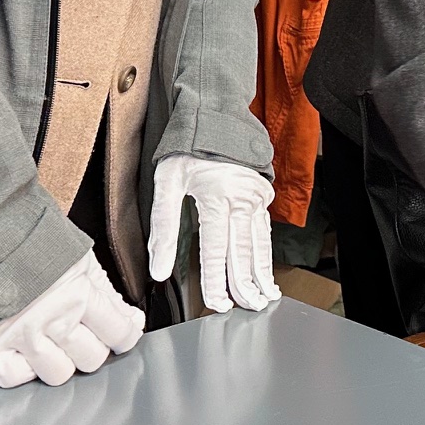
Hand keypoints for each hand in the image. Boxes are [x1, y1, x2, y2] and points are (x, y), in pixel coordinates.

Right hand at [0, 254, 143, 388]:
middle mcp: (51, 320)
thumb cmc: (29, 242)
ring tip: (53, 340)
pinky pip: (15, 378)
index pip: (119, 334)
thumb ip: (107, 294)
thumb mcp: (79, 260)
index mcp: (78, 295)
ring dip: (60, 360)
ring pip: (58, 374)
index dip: (124, 335)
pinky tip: (26, 350)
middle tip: (81, 331)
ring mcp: (21, 337)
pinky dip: (22, 369)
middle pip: (91, 360)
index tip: (120, 334)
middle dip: (92, 346)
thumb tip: (131, 321)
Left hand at [149, 154, 280, 313]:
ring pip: (260, 244)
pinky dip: (266, 254)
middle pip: (243, 253)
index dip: (216, 281)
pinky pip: (265, 231)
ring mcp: (256, 197)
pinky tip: (266, 270)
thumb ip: (163, 227)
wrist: (217, 115)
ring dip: (262, 274)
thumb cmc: (188, 147)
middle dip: (245, 285)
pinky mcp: (262, 195)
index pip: (216, 250)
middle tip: (249, 309)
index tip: (216, 304)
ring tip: (265, 297)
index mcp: (217, 196)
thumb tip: (158, 268)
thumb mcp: (167, 181)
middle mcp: (242, 199)